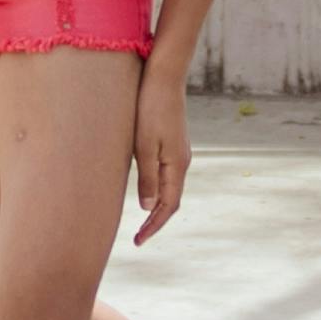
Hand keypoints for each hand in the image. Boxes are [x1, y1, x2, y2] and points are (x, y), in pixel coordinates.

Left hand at [128, 72, 188, 245]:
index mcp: (176, 166)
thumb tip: (147, 207)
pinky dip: (158, 190)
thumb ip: (147, 177)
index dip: (153, 226)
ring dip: (157, 206)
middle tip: (138, 238)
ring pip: (170, 188)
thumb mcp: (144, 146)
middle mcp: (182, 162)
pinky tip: (145, 190)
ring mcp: (179, 152)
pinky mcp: (173, 143)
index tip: (139, 242)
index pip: (168, 206)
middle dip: (156, 221)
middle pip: (172, 200)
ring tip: (140, 220)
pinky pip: (167, 175)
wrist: (164, 77)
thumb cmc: (150, 109)